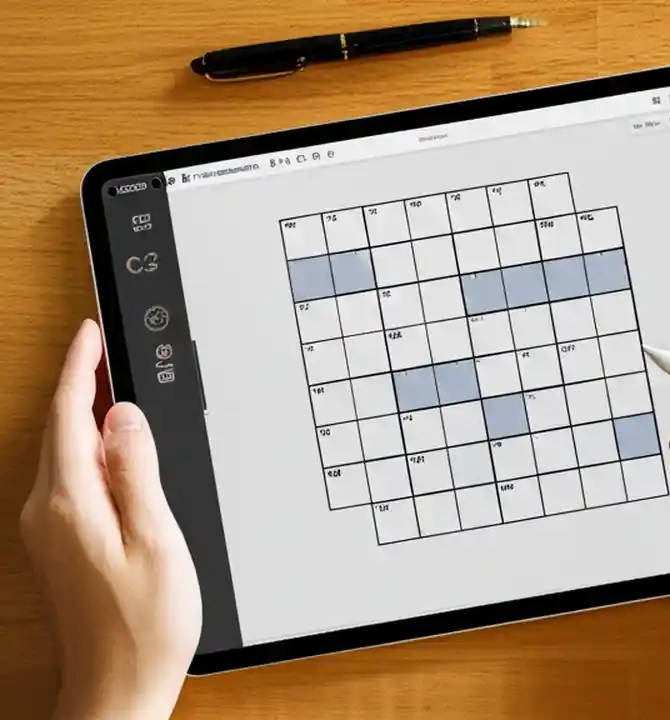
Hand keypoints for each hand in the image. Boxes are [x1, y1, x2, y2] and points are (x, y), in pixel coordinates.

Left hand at [21, 319, 199, 719]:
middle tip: (103, 346)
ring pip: (61, 452)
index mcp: (71, 503)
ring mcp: (48, 529)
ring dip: (81, 414)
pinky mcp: (58, 544)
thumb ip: (137, 472)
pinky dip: (84, 447)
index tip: (89, 332)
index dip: (78, 368)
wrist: (116, 687)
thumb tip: (123, 416)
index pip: (69, 416)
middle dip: (78, 383)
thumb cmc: (144, 624)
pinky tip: (107, 447)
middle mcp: (48, 511)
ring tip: (107, 383)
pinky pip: (65, 477)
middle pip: (59, 429)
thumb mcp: (156, 539)